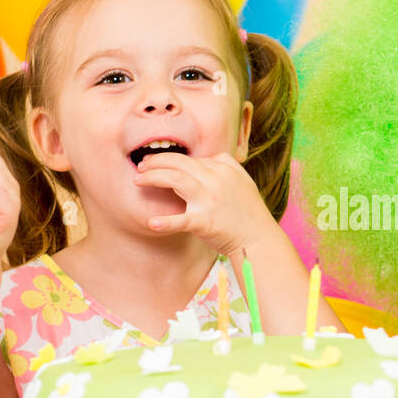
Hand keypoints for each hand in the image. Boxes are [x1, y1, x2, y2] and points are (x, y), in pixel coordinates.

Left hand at [134, 151, 273, 255]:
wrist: (259, 239)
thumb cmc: (250, 213)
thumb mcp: (244, 181)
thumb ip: (228, 166)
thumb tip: (212, 157)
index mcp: (224, 169)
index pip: (192, 159)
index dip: (171, 159)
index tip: (157, 162)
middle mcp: (216, 180)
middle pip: (179, 163)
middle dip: (156, 161)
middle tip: (141, 166)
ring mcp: (210, 201)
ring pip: (176, 180)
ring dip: (154, 177)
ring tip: (138, 180)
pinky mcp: (205, 222)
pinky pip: (181, 220)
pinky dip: (166, 222)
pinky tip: (152, 222)